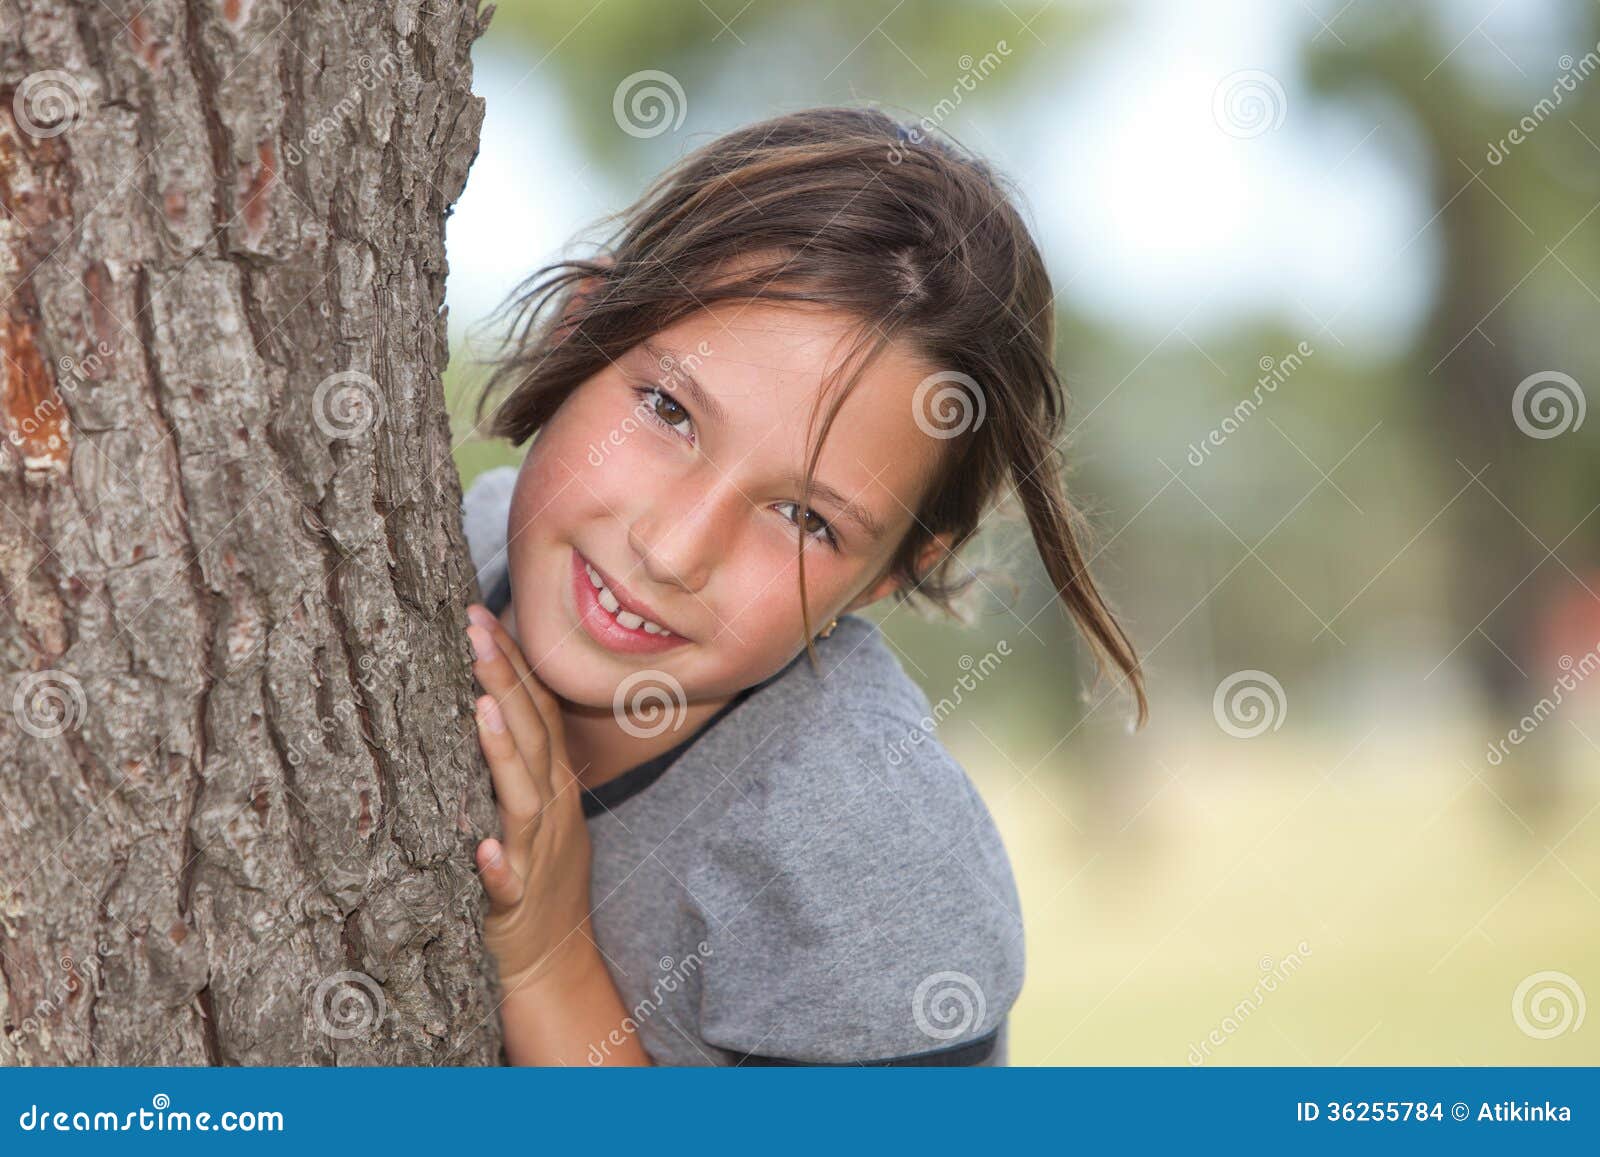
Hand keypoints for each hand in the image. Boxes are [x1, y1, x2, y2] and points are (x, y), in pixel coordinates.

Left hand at [466, 604, 594, 993]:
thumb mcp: (536, 805)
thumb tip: (487, 692)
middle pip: (531, 735)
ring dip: (504, 753)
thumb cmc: (534, 875)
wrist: (553, 962)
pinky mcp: (515, 905)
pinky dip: (498, 866)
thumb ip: (519, 755)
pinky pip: (508, 885)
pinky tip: (483, 848)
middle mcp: (549, 810)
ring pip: (522, 798)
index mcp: (551, 783)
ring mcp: (536, 855)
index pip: (538, 709)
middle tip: (473, 630)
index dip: (514, 662)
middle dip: (504, 680)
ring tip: (481, 708)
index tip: (479, 615)